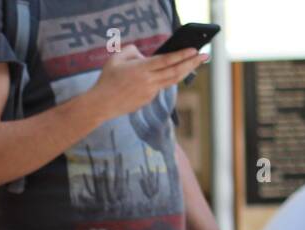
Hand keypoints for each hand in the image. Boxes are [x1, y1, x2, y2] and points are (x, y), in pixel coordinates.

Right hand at [88, 46, 205, 122]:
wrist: (100, 104)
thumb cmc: (106, 80)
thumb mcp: (116, 59)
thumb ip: (131, 51)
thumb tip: (143, 55)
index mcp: (142, 69)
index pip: (167, 60)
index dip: (183, 54)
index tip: (194, 49)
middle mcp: (149, 81)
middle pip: (175, 71)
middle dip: (192, 62)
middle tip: (204, 56)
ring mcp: (149, 92)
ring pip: (171, 81)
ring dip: (185, 72)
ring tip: (194, 64)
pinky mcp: (147, 100)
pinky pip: (159, 88)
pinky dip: (165, 80)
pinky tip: (170, 75)